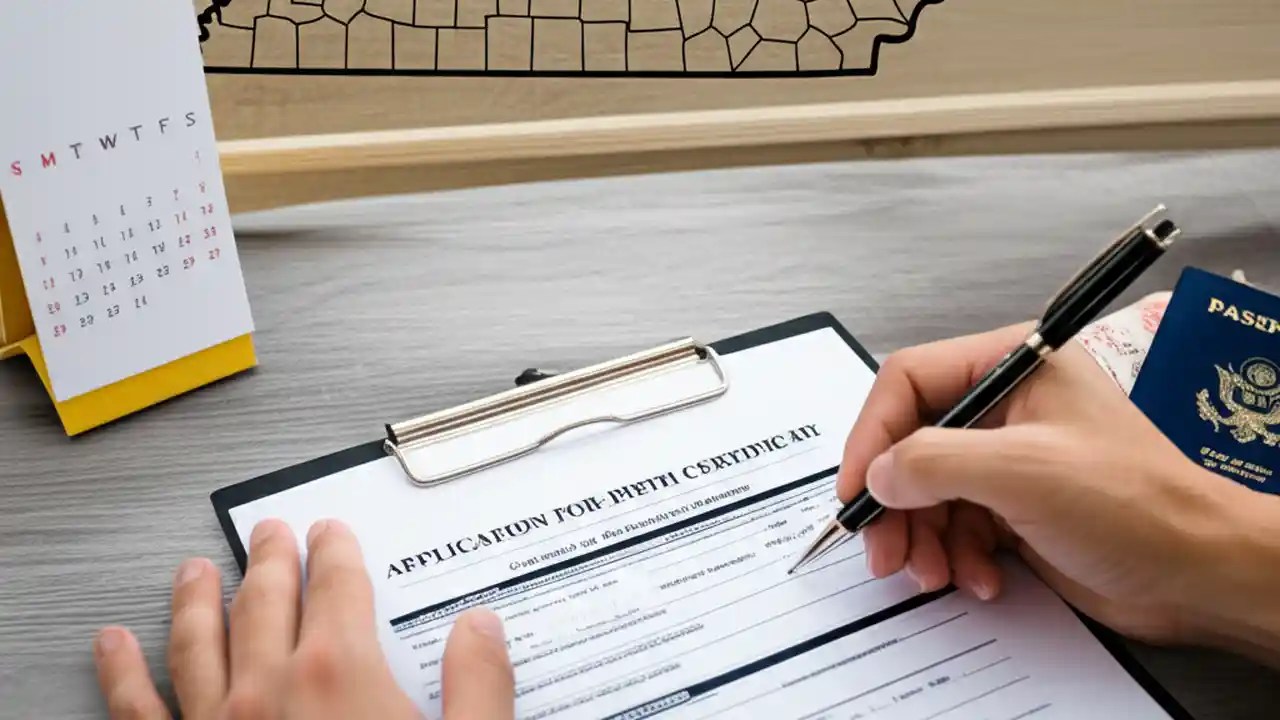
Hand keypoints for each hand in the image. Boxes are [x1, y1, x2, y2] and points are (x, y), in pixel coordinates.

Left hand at [92, 519, 513, 718]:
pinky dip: (122, 672)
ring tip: (195, 571)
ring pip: (197, 640)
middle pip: (266, 599)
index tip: (331, 533)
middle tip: (269, 533)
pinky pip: (137, 709)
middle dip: (270, 559)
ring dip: (197, 598)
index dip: (337, 551)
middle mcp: (269, 688)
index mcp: (340, 673)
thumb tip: (481, 630)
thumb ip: (479, 685)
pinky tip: (112, 647)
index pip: (338, 586)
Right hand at [836, 321, 1279, 657]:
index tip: (857, 487)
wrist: (1200, 575)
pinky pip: (956, 525)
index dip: (873, 433)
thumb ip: (935, 460)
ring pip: (928, 490)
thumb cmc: (1135, 504)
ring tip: (932, 574)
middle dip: (895, 502)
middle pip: (912, 442)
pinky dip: (956, 556)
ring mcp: (1010, 457)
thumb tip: (877, 475)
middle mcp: (1007, 404)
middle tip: (884, 552)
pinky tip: (980, 579)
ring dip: (922, 537)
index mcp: (1014, 364)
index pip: (911, 380)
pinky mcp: (1016, 506)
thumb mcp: (1023, 470)